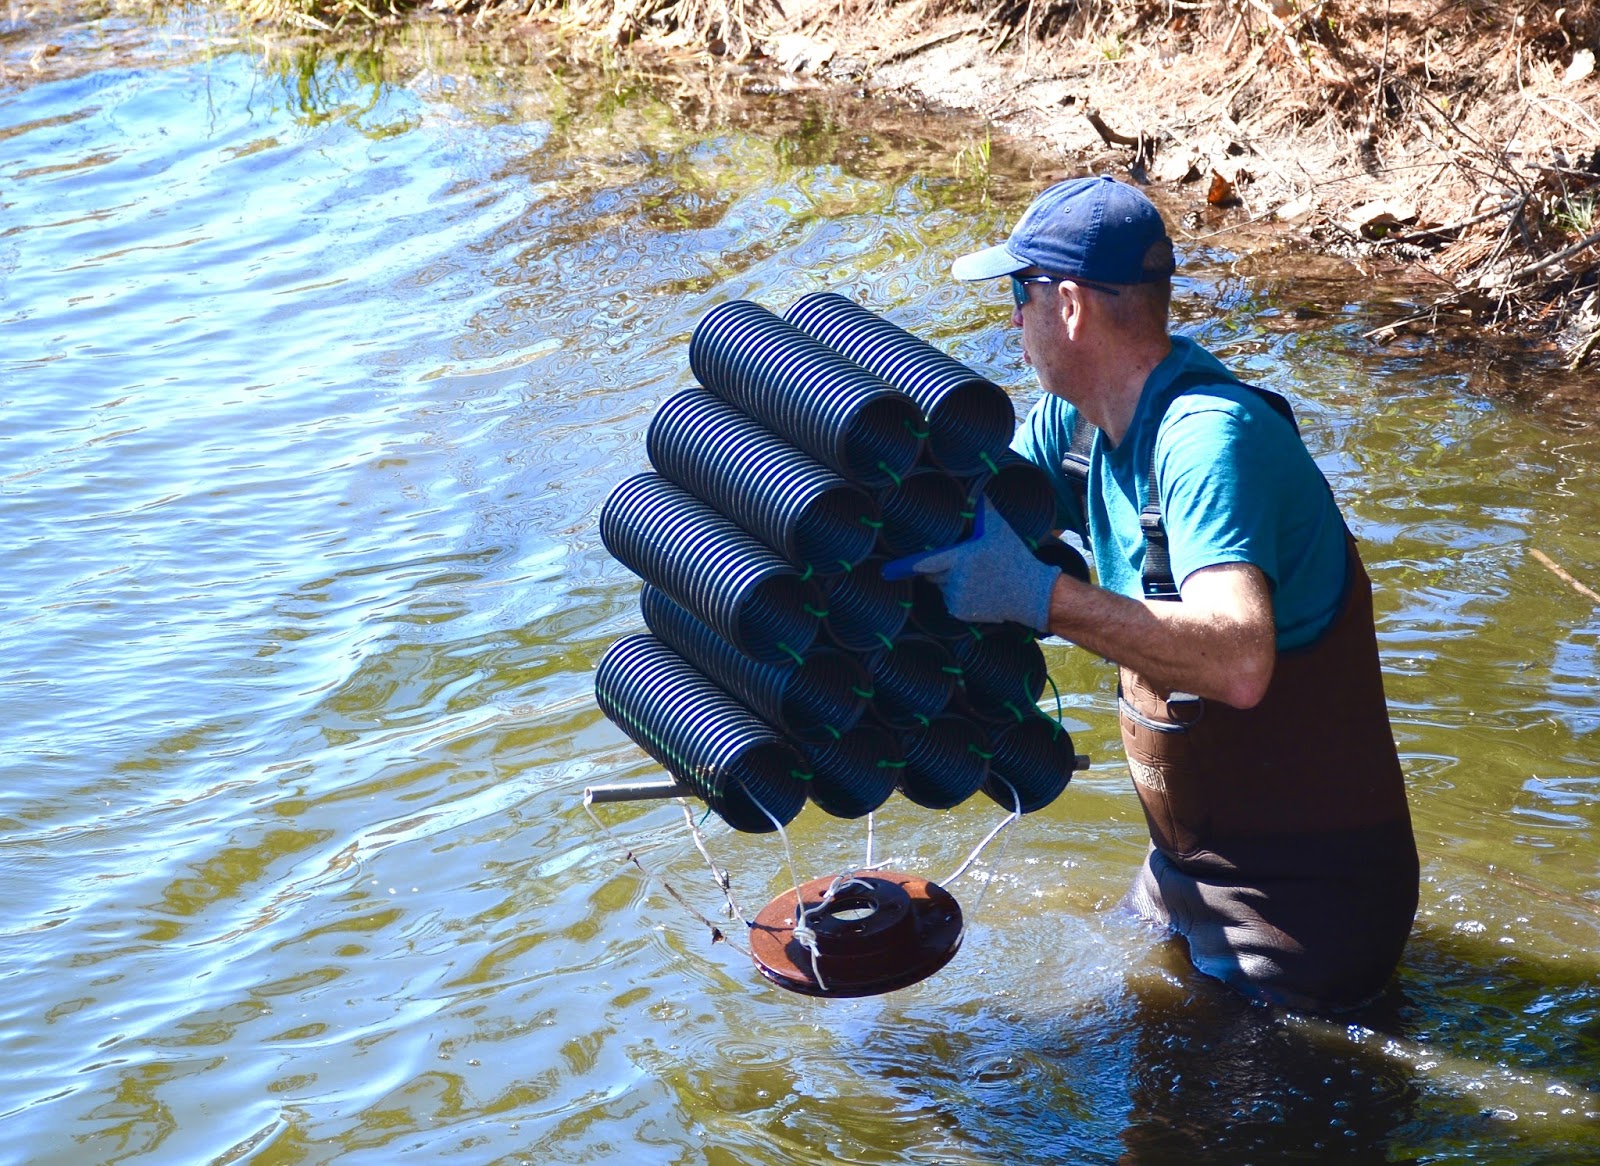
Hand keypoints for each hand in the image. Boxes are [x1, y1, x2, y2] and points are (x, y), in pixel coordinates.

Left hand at [882, 499, 1061, 631]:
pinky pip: (950, 601)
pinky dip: (959, 596)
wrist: (1031, 593)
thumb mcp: (999, 530)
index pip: (925, 562)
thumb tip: (975, 490)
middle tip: (967, 563)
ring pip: (942, 587)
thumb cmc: (1014, 558)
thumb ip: (982, 510)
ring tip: (978, 577)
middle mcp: (955, 581)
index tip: (887, 570)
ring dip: (952, 582)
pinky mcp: (961, 612)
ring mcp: (957, 599)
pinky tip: (979, 590)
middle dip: (943, 567)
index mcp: (960, 559)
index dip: (906, 565)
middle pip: (933, 573)